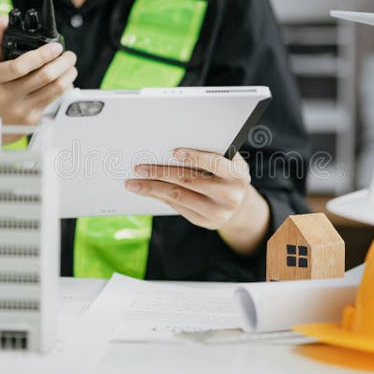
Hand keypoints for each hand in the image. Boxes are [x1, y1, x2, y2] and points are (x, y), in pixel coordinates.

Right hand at [0, 15, 77, 141]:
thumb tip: (2, 19)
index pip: (21, 65)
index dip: (43, 55)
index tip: (56, 47)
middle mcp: (9, 95)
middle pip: (45, 77)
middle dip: (63, 63)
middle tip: (69, 55)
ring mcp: (23, 110)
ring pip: (55, 90)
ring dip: (68, 75)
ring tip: (70, 67)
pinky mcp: (34, 120)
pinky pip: (56, 102)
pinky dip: (65, 89)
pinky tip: (65, 82)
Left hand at [125, 149, 270, 255]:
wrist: (239, 206)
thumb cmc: (227, 176)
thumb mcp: (228, 164)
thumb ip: (210, 156)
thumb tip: (170, 150)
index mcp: (237, 174)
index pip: (215, 163)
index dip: (194, 157)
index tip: (173, 152)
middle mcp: (230, 194)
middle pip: (189, 180)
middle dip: (161, 172)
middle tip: (139, 168)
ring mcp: (218, 211)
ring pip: (179, 196)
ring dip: (153, 188)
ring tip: (134, 183)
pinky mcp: (206, 222)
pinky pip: (178, 207)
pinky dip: (160, 197)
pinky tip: (148, 191)